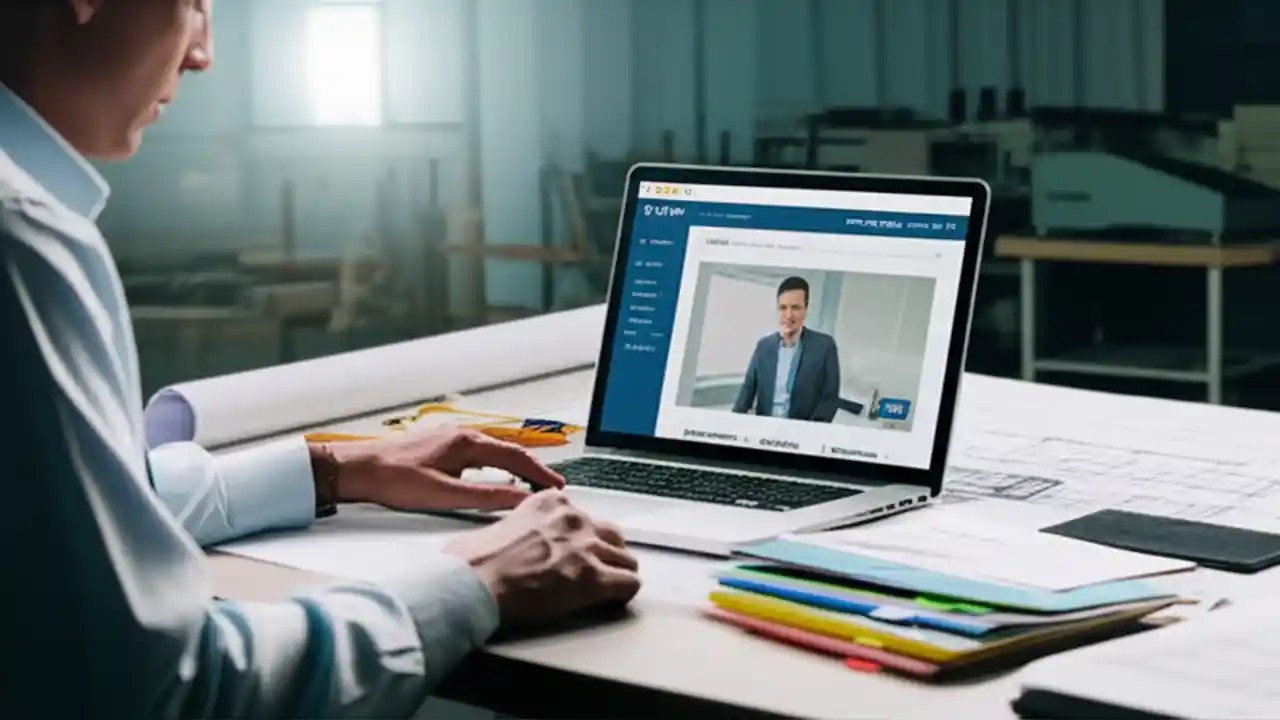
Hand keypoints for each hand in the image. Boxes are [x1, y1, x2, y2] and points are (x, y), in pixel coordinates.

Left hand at [321, 428, 565, 511]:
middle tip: (551, 486)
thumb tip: (519, 499)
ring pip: (493, 451)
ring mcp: (450, 438)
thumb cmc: (395, 480)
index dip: (540, 474)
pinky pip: (478, 453)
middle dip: (532, 469)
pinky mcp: (439, 446)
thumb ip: (485, 497)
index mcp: (467, 442)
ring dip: (514, 467)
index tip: (558, 486)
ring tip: (530, 483)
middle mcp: (462, 434)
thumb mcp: (445, 494)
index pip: (516, 458)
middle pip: (509, 451)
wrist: (358, 469)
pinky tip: (493, 476)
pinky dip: (495, 465)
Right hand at [444, 491, 641, 626]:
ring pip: (625, 558)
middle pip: (610, 534)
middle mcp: (573, 520)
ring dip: (616, 573)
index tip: (574, 552)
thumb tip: (508, 544)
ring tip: (609, 588)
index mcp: (550, 504)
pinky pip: (629, 583)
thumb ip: (517, 527)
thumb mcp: (497, 526)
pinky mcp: (594, 578)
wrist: (473, 584)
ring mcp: (586, 548)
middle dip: (605, 552)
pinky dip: (624, 594)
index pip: (582, 516)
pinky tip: (614, 602)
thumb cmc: (473, 563)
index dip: (580, 539)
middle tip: (597, 569)